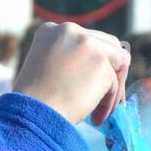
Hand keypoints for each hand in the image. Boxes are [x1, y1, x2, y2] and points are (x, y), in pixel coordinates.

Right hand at [14, 22, 129, 126]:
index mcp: (51, 31)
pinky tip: (95, 119)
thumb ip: (66, 62)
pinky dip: (108, 104)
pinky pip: (114, 85)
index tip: (89, 84)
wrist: (31, 116)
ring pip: (118, 61)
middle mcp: (71, 31)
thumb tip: (93, 72)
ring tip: (101, 111)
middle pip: (108, 44)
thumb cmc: (33, 105)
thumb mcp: (44, 70)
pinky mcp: (100, 63)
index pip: (85, 40)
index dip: (92, 63)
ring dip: (113, 88)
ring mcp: (88, 44)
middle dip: (111, 72)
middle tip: (107, 98)